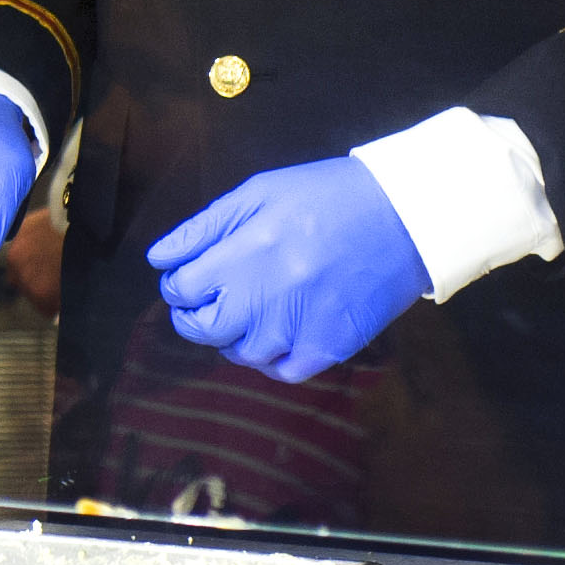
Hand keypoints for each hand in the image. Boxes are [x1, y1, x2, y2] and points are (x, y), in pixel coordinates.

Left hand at [146, 158, 430, 382]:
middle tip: (209, 302)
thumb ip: (203, 228)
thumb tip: (159, 259)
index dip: (180, 284)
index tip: (191, 278)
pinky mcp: (330, 347)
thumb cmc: (327, 197)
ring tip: (249, 313)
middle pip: (204, 329)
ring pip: (242, 354)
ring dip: (234, 337)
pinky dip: (272, 360)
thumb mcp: (259, 193)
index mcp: (245, 253)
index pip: (182, 289)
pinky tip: (277, 335)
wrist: (406, 216)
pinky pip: (283, 372)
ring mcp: (300, 327)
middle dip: (196, 317)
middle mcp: (267, 296)